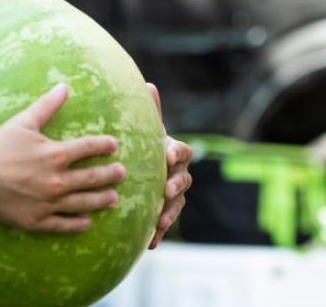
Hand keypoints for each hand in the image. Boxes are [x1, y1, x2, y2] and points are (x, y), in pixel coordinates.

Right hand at [0, 83, 125, 232]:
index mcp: (55, 155)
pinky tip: (86, 222)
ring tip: (113, 198)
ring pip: (83, 203)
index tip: (113, 145)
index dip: (104, 145)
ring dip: (101, 200)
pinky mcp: (36, 220)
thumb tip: (64, 86)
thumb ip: (47, 106)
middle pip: (92, 178)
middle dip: (110, 175)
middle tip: (121, 173)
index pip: (88, 148)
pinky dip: (77, 224)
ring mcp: (47, 203)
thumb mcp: (23, 122)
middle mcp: (56, 181)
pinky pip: (62, 225)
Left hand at [146, 83, 192, 248]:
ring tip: (159, 220)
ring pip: (176, 204)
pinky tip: (151, 242)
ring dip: (169, 212)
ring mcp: (173, 195)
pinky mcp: (165, 212)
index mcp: (173, 152)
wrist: (143, 168)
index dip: (176, 152)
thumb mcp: (144, 131)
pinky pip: (166, 224)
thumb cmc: (143, 145)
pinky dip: (160, 232)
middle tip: (165, 189)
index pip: (181, 152)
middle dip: (174, 185)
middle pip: (183, 180)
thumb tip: (148, 84)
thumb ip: (148, 112)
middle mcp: (178, 174)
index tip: (167, 153)